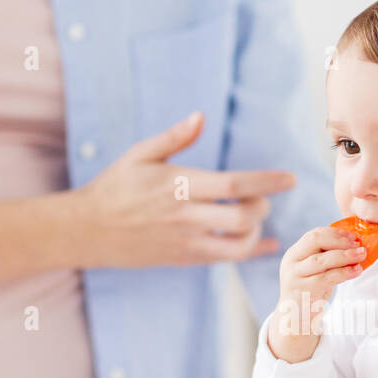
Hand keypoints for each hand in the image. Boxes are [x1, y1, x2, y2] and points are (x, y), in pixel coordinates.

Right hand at [74, 111, 292, 267]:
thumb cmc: (115, 187)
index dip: (266, 182)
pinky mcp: (184, 258)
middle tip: (262, 199)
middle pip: (241, 218)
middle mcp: (185, 216)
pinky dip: (250, 252)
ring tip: (253, 219)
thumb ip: (174, 137)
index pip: (233, 184)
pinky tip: (263, 243)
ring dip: (255, 233)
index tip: (289, 178)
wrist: (87, 230)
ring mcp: (185, 241)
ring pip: (237, 246)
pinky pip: (225, 260)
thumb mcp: (140, 155)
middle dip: (262, 208)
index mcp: (178, 185)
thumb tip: (201, 117)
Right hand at [265, 224, 364, 362]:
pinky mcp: (303, 291)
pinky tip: (357, 270)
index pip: (314, 234)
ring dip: (345, 256)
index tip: (354, 237)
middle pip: (315, 241)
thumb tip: (356, 243)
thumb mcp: (315, 270)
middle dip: (340, 241)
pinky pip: (326, 278)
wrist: (296, 318)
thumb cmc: (311, 290)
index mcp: (294, 253)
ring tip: (362, 255)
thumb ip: (327, 257)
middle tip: (359, 245)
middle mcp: (291, 262)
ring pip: (321, 260)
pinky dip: (344, 273)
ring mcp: (295, 277)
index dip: (335, 233)